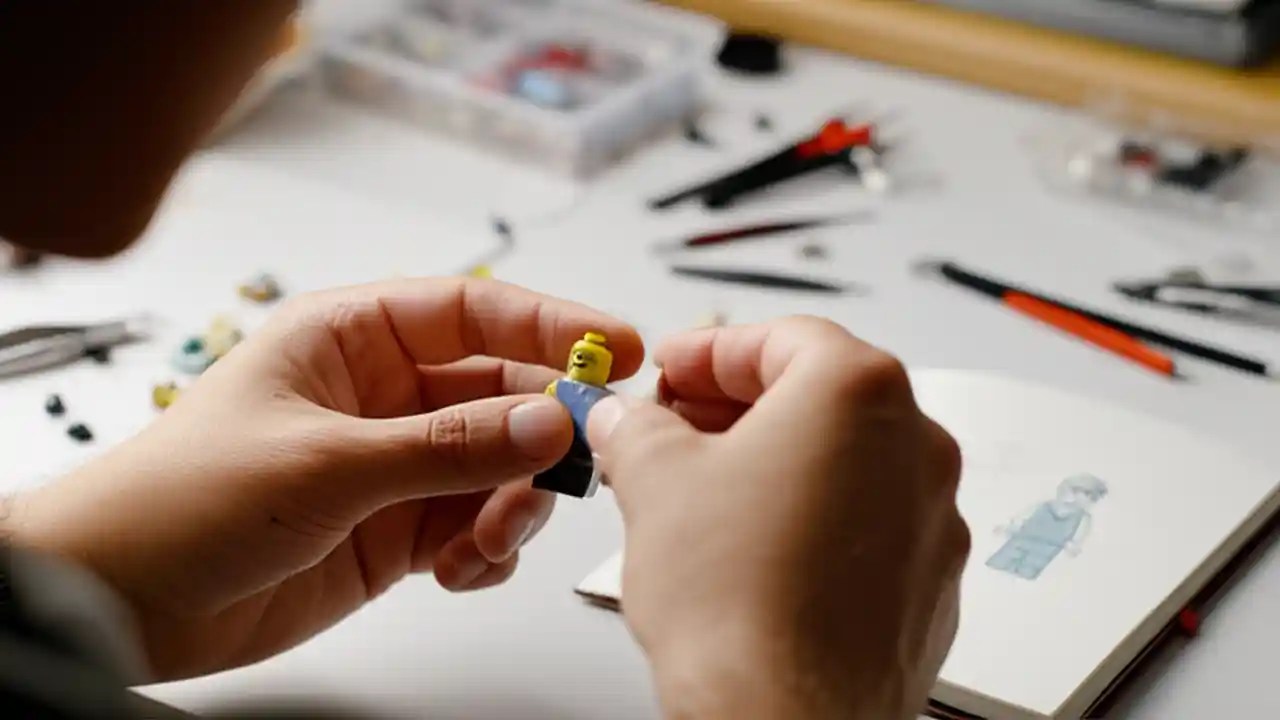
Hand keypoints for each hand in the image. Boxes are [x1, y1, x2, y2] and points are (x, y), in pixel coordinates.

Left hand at [7, 278, 642, 680]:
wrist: (121, 602)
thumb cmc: (181, 500)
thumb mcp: (326, 462)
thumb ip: (449, 445)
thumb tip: (549, 423)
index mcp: (352, 339)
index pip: (474, 311)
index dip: (552, 323)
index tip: (617, 347)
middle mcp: (382, 395)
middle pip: (500, 390)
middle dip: (540, 430)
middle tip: (576, 460)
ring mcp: (394, 465)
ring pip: (498, 466)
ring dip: (511, 502)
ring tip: (486, 536)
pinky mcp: (396, 529)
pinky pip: (473, 526)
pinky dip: (483, 549)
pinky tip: (455, 568)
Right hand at [587, 317, 968, 719]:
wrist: (783, 718)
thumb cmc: (739, 605)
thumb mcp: (654, 480)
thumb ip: (637, 427)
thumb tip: (628, 421)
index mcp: (858, 394)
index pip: (781, 337)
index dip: (711, 349)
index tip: (672, 371)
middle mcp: (915, 447)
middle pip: (820, 395)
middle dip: (737, 406)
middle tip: (676, 426)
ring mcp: (932, 519)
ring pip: (845, 462)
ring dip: (774, 462)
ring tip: (703, 492)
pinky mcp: (929, 582)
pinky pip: (866, 524)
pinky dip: (813, 519)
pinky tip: (753, 549)